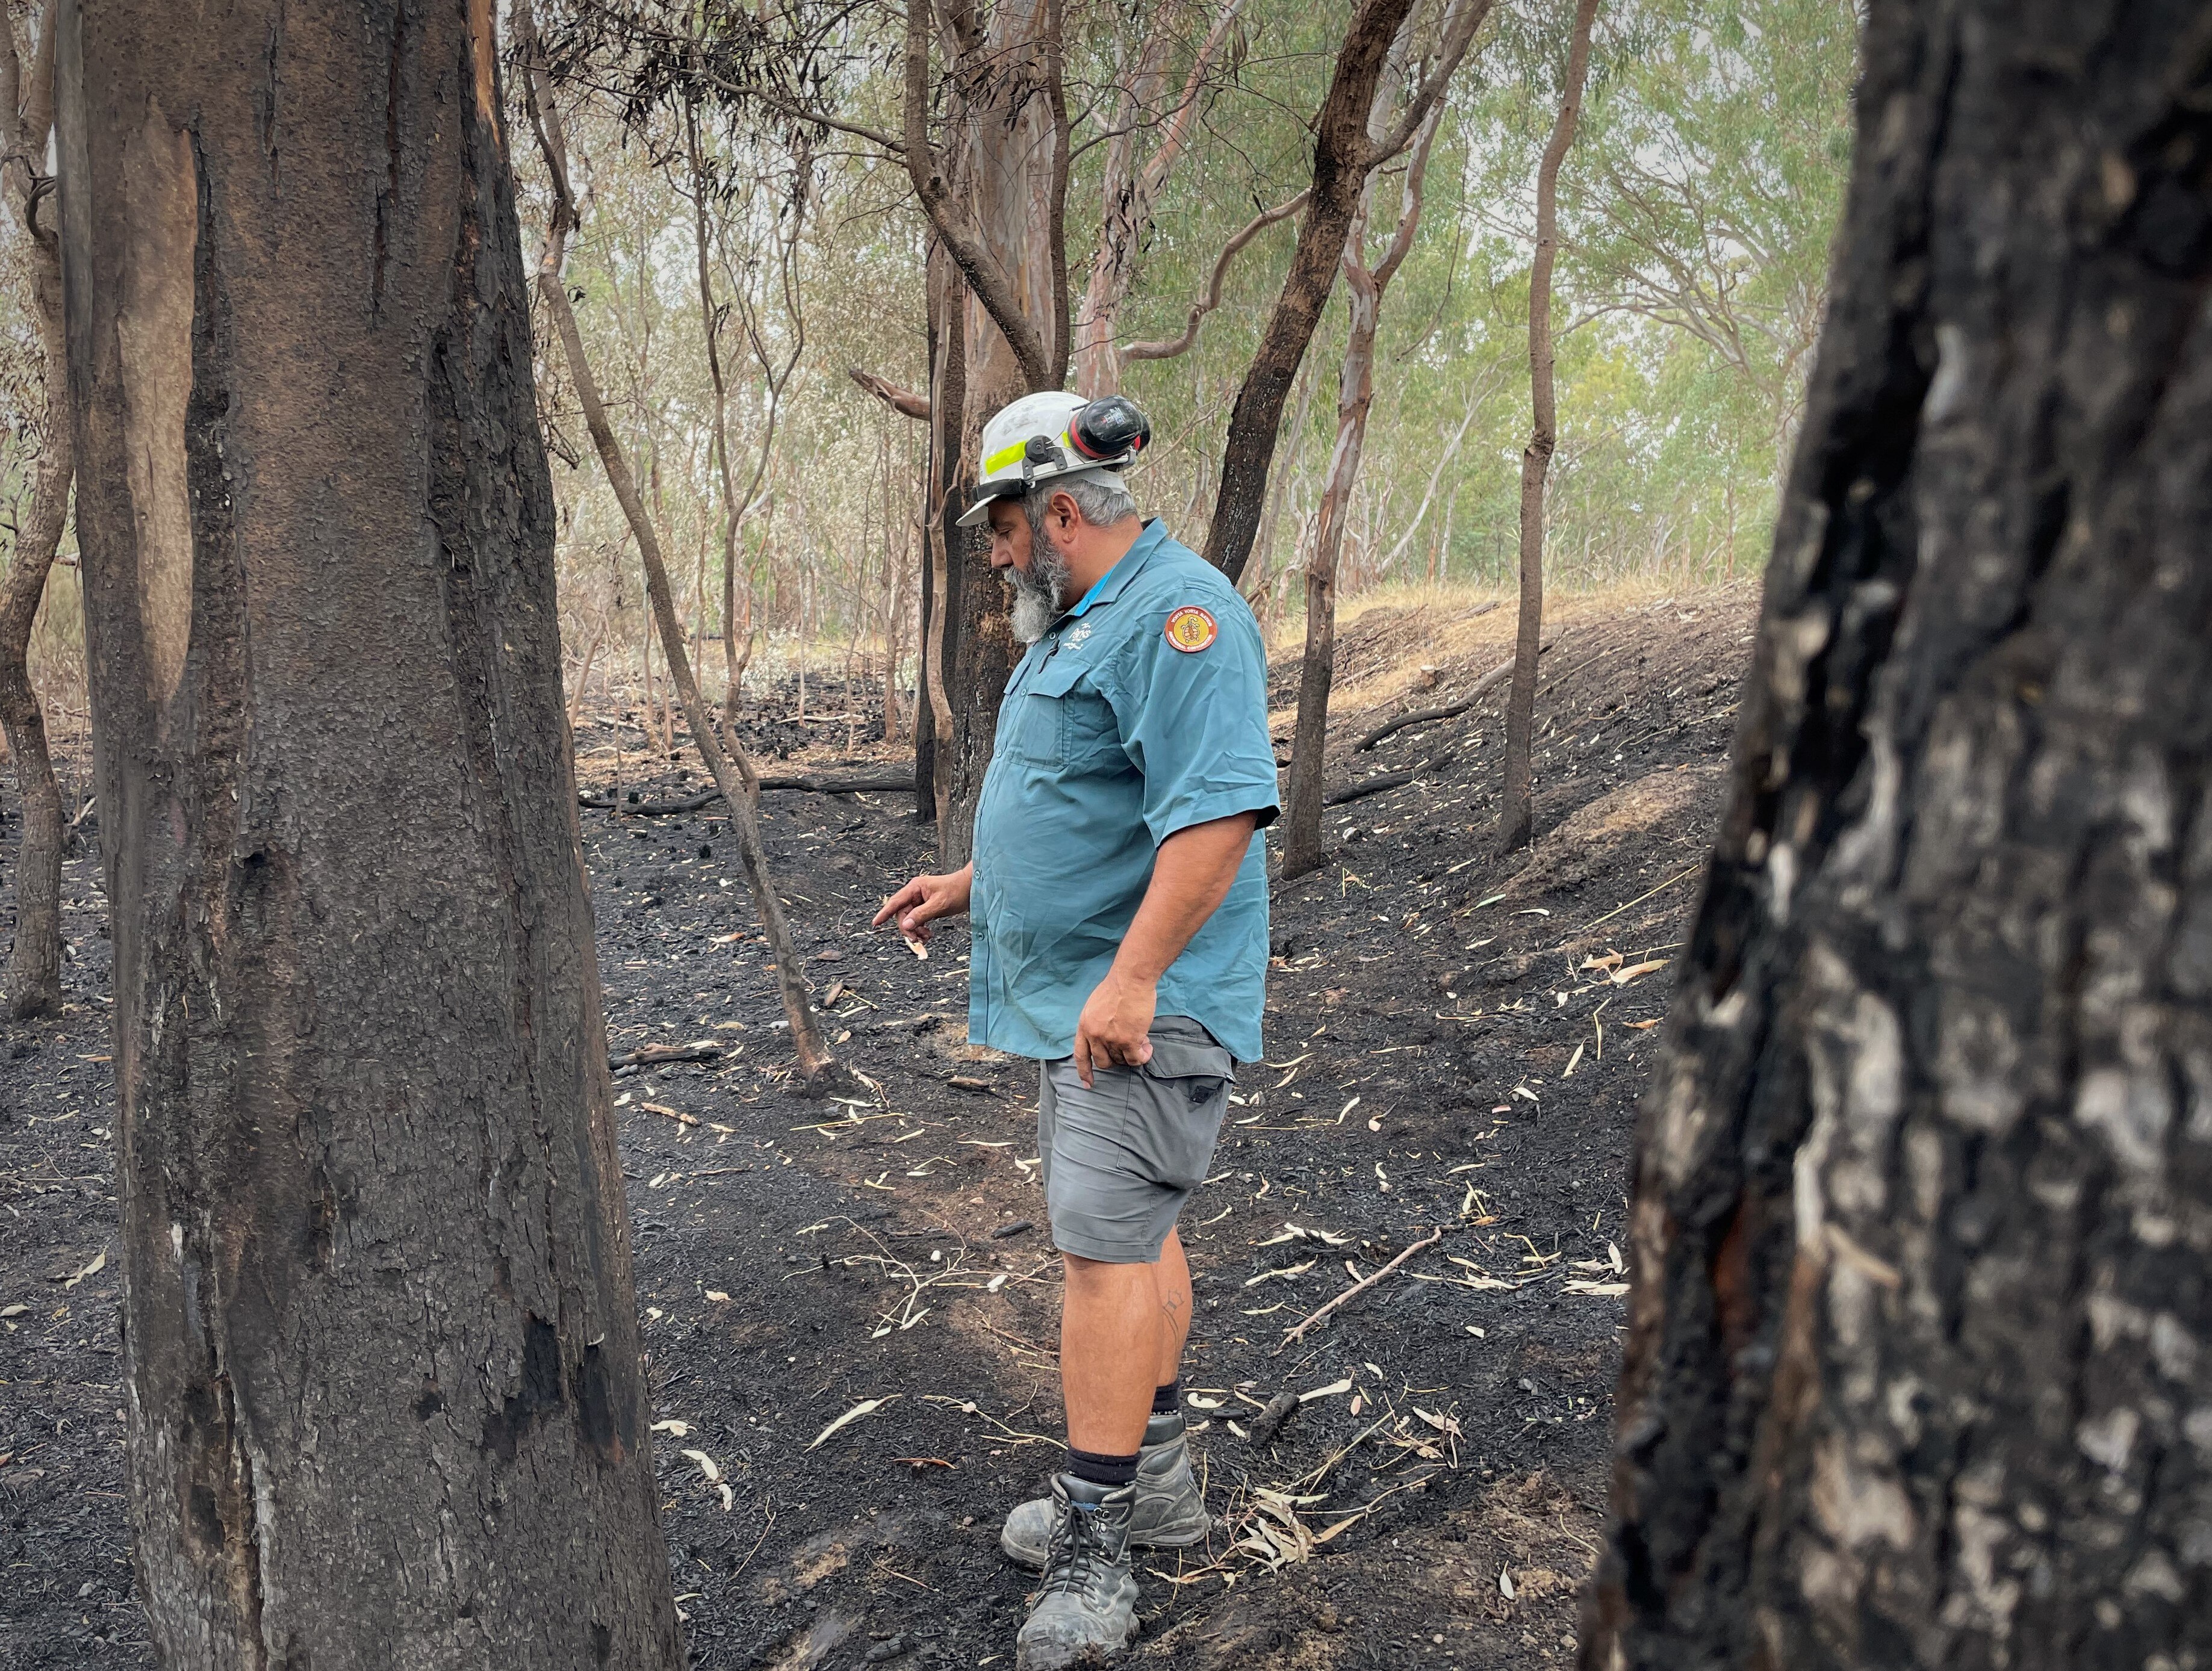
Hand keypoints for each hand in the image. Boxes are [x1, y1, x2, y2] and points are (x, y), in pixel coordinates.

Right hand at [872, 863, 971, 943]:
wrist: (972, 889)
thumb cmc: (957, 891)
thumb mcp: (940, 904)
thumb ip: (922, 915)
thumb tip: (906, 925)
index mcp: (915, 888)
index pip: (896, 902)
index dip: (884, 913)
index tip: (875, 924)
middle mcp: (915, 893)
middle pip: (902, 914)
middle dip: (908, 928)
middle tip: (918, 939)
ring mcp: (920, 901)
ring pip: (910, 919)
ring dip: (916, 930)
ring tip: (927, 938)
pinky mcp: (926, 907)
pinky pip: (918, 921)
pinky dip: (921, 929)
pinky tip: (928, 935)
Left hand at [1073, 966, 1156, 1087]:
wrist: (1130, 980)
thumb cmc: (1117, 987)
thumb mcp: (1095, 1006)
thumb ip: (1096, 1024)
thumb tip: (1105, 1038)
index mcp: (1085, 1026)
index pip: (1080, 1055)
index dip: (1084, 1071)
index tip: (1087, 1084)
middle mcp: (1095, 1035)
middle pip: (1103, 1062)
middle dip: (1116, 1059)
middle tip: (1128, 1048)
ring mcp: (1111, 1039)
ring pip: (1121, 1060)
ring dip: (1132, 1055)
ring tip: (1142, 1041)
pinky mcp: (1129, 1040)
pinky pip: (1136, 1059)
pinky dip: (1143, 1056)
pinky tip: (1147, 1048)